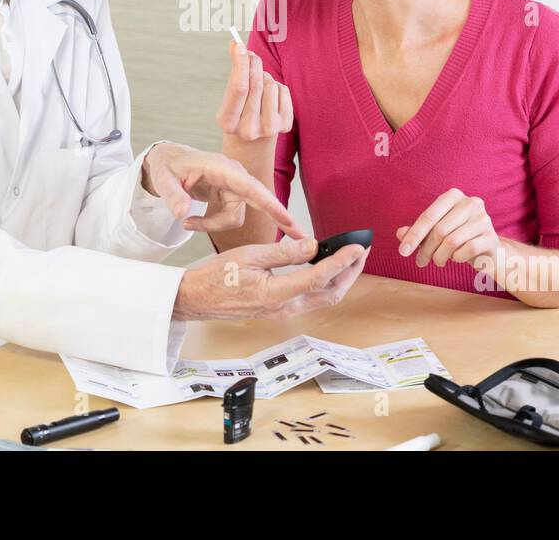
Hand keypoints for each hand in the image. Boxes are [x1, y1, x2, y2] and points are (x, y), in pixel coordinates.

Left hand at [141, 141, 306, 240]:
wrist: (169, 162)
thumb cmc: (168, 166)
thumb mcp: (163, 179)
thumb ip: (172, 195)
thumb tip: (182, 213)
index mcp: (221, 168)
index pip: (251, 187)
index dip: (271, 205)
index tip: (290, 220)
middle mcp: (233, 177)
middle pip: (253, 203)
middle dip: (277, 216)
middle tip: (301, 235)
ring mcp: (234, 188)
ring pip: (234, 218)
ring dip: (212, 225)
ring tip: (187, 221)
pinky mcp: (231, 197)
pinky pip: (227, 219)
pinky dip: (211, 224)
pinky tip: (193, 219)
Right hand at [172, 237, 369, 320]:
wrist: (196, 298)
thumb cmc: (216, 275)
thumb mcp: (250, 255)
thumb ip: (285, 252)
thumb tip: (314, 246)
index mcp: (275, 294)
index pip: (319, 278)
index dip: (342, 262)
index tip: (357, 247)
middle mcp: (283, 309)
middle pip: (329, 295)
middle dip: (350, 273)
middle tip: (362, 251)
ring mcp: (281, 313)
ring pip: (322, 299)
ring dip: (340, 279)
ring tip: (350, 258)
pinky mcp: (278, 311)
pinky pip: (309, 299)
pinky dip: (324, 283)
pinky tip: (325, 267)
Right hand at [215, 39, 292, 141]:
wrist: (253, 138)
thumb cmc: (239, 108)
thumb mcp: (230, 95)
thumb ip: (234, 72)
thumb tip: (236, 45)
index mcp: (228, 123)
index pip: (238, 88)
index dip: (240, 64)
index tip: (239, 45)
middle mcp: (248, 130)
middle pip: (255, 85)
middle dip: (253, 64)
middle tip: (251, 54)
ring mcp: (268, 130)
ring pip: (271, 86)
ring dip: (265, 77)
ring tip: (260, 84)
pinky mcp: (284, 126)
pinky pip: (283, 91)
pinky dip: (277, 86)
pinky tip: (270, 95)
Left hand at [396, 188, 500, 268]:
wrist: (488, 250)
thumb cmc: (457, 237)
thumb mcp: (435, 232)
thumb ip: (418, 232)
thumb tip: (400, 234)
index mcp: (453, 196)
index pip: (429, 216)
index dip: (414, 235)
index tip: (402, 252)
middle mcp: (470, 202)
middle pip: (439, 230)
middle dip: (426, 249)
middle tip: (420, 262)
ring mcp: (483, 218)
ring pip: (452, 241)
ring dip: (439, 256)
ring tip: (437, 261)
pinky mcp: (491, 237)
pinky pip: (467, 250)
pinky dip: (456, 258)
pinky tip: (456, 258)